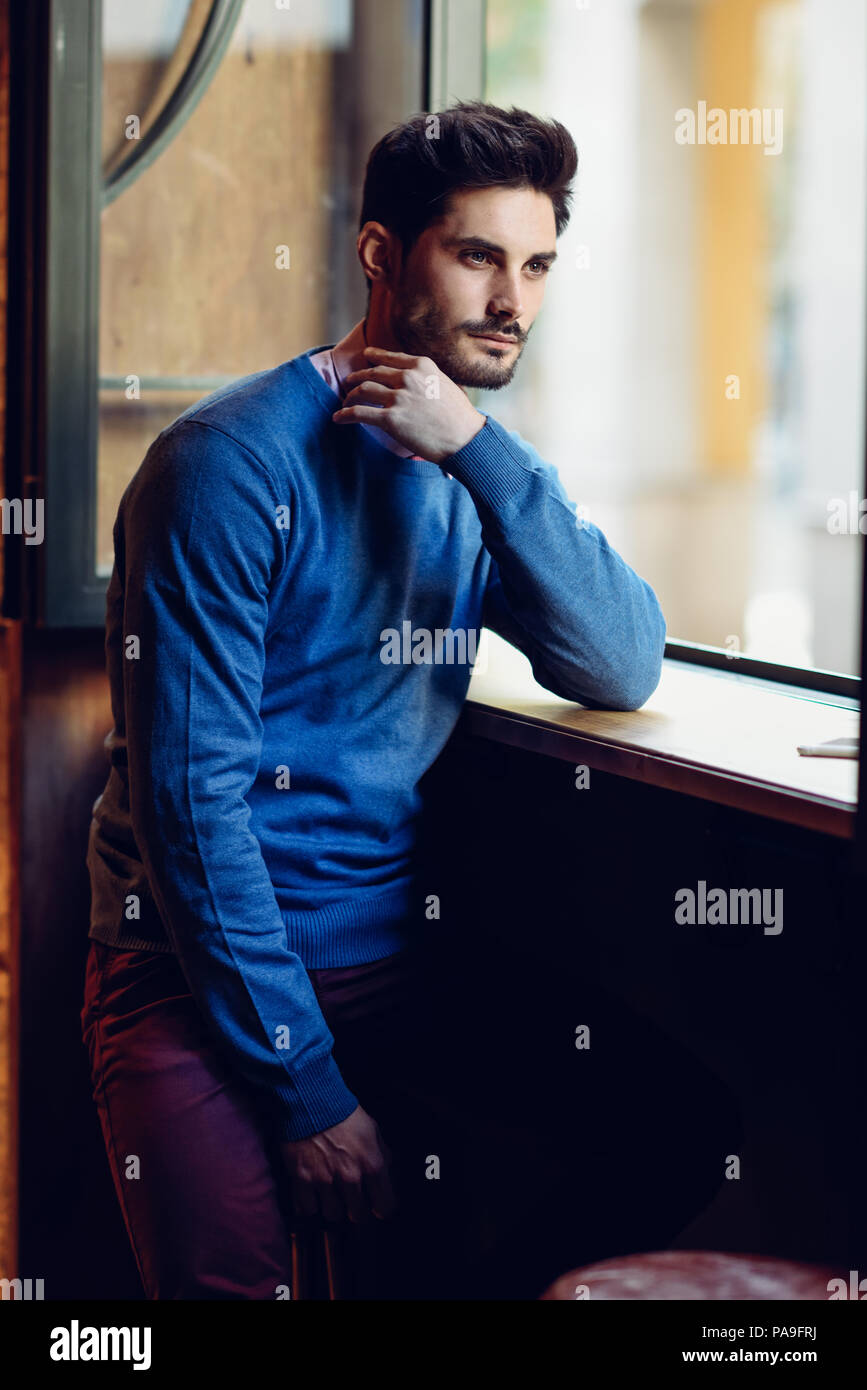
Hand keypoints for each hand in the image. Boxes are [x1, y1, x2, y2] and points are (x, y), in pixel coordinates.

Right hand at [279, 1103, 397, 1226]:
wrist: (311, 1100)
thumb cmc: (343, 1113)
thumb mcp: (373, 1129)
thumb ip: (383, 1154)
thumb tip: (388, 1171)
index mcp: (372, 1164)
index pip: (385, 1206)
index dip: (382, 1208)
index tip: (377, 1206)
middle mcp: (350, 1177)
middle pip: (358, 1216)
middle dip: (358, 1210)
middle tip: (354, 1201)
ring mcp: (325, 1180)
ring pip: (334, 1215)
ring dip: (334, 1207)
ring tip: (332, 1195)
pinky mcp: (302, 1180)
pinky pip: (308, 1209)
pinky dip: (311, 1205)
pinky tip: (314, 1194)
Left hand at [333, 347, 485, 464]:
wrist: (465, 439)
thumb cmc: (460, 417)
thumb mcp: (446, 384)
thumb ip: (427, 379)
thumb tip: (416, 381)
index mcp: (422, 366)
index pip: (390, 357)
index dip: (374, 356)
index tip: (366, 357)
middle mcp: (408, 377)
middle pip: (372, 372)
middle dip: (357, 377)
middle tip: (349, 383)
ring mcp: (398, 397)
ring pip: (362, 390)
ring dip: (349, 396)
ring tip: (344, 402)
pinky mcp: (391, 419)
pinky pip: (360, 413)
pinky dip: (345, 415)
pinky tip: (338, 418)